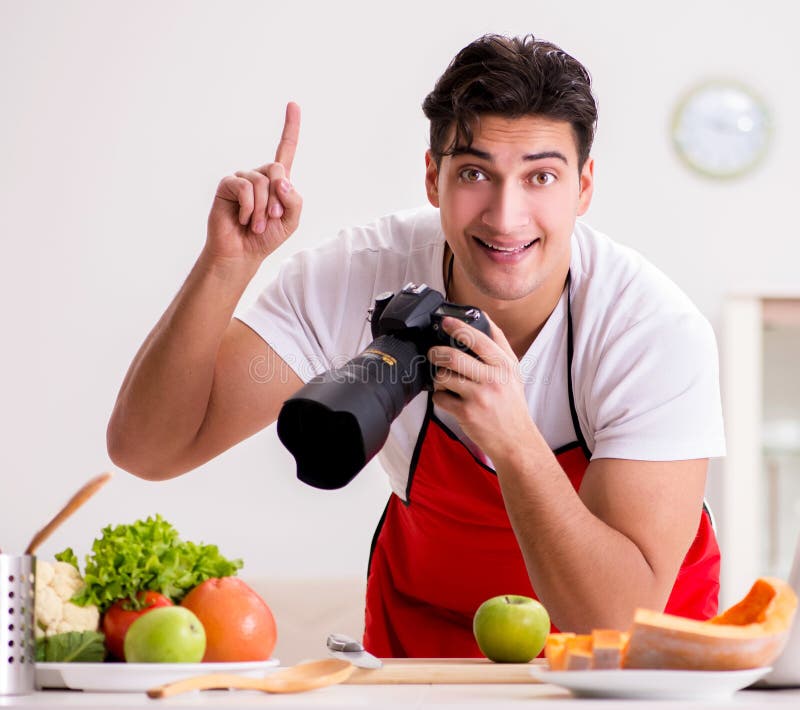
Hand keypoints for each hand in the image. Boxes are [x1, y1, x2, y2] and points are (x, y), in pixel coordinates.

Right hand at [205, 102, 302, 266]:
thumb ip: (294, 199)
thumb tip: (281, 179)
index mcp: (277, 181)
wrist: (242, 253)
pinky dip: (248, 207)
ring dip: (262, 209)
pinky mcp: (227, 185)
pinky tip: (242, 218)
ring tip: (255, 224)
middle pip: (277, 169)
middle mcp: (259, 175)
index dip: (290, 128)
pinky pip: (244, 187)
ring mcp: (242, 179)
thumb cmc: (265, 237)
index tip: (293, 104)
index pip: (286, 150)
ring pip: (261, 182)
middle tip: (271, 219)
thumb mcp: (291, 220)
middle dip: (278, 198)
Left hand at [429, 315, 534, 461]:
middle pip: (454, 356)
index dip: (459, 327)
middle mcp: (494, 379)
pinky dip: (439, 396)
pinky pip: (440, 397)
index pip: (479, 339)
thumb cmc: (512, 406)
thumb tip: (485, 321)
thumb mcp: (514, 374)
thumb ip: (500, 349)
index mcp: (505, 366)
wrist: (516, 440)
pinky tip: (447, 398)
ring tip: (443, 379)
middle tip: (433, 353)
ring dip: (438, 376)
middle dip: (437, 352)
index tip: (446, 322)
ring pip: (444, 376)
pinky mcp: (467, 413)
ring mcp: (479, 396)